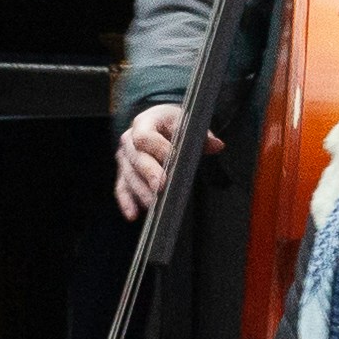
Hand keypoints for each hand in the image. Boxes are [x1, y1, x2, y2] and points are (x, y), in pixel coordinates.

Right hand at [114, 101, 190, 220]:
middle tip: (161, 187)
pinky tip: (133, 215)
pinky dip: (126, 202)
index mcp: (144, 123)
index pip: (145, 136)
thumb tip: (217, 145)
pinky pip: (121, 188)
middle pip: (136, 158)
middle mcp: (129, 140)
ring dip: (141, 191)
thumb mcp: (187, 123)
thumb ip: (202, 136)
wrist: (158, 124)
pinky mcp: (123, 173)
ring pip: (129, 176)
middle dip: (149, 174)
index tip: (171, 158)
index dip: (157, 148)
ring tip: (153, 205)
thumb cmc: (172, 124)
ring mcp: (124, 158)